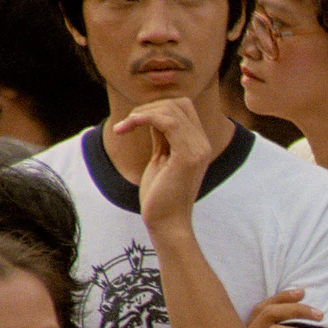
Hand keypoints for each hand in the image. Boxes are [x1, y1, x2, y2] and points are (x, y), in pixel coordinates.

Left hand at [113, 98, 212, 231]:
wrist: (167, 223)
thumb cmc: (161, 196)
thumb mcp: (161, 159)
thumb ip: (163, 137)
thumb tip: (153, 114)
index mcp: (199, 144)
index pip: (183, 107)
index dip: (157, 107)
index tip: (134, 122)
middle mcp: (203, 144)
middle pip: (178, 103)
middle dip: (148, 107)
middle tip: (128, 124)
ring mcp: (199, 150)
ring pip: (171, 110)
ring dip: (142, 113)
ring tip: (125, 127)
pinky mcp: (188, 156)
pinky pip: (167, 122)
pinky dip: (144, 118)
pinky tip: (128, 126)